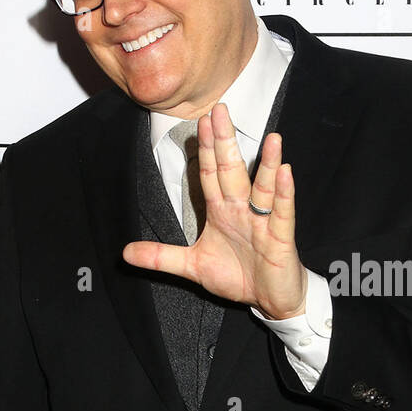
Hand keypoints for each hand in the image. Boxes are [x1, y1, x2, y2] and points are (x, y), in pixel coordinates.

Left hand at [123, 102, 305, 319]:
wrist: (269, 299)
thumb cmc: (238, 276)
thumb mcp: (192, 266)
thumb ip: (161, 257)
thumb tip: (126, 252)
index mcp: (221, 212)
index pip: (210, 175)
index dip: (205, 150)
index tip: (200, 122)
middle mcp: (242, 210)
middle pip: (232, 172)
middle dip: (225, 143)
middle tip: (220, 111)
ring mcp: (263, 222)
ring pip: (263, 187)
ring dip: (266, 163)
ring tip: (271, 137)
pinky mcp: (281, 237)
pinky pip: (282, 212)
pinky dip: (283, 193)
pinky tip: (285, 172)